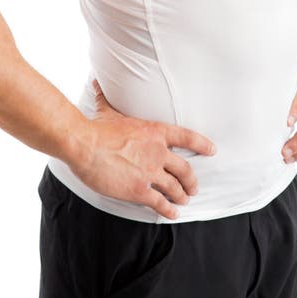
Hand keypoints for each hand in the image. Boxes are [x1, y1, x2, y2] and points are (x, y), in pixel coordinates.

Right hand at [70, 78, 216, 220]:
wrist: (84, 145)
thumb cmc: (95, 128)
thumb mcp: (106, 110)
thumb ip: (106, 98)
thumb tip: (95, 83)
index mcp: (154, 131)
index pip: (187, 137)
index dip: (202, 144)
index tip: (212, 150)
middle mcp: (158, 151)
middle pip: (185, 169)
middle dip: (191, 181)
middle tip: (193, 188)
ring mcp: (150, 171)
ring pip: (175, 188)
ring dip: (181, 196)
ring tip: (183, 201)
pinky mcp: (139, 190)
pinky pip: (160, 203)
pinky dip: (168, 210)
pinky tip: (171, 214)